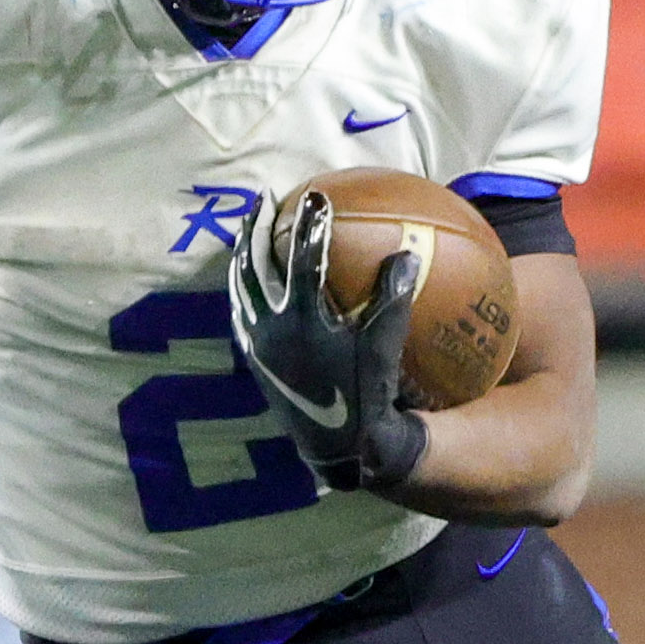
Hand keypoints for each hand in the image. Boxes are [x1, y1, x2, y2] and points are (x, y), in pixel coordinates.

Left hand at [229, 188, 426, 493]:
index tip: (318, 196)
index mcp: (303, 321)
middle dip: (258, 227)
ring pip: (239, 287)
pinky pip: (240, 313)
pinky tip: (246, 281)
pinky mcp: (252, 360)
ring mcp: (257, 344)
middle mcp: (271, 328)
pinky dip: (241, 288)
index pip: (304, 259)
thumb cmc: (367, 397)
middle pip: (255, 264)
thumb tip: (406, 253)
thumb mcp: (384, 348)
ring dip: (242, 254)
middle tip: (264, 199)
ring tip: (247, 230)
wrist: (336, 447)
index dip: (312, 225)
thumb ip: (393, 300)